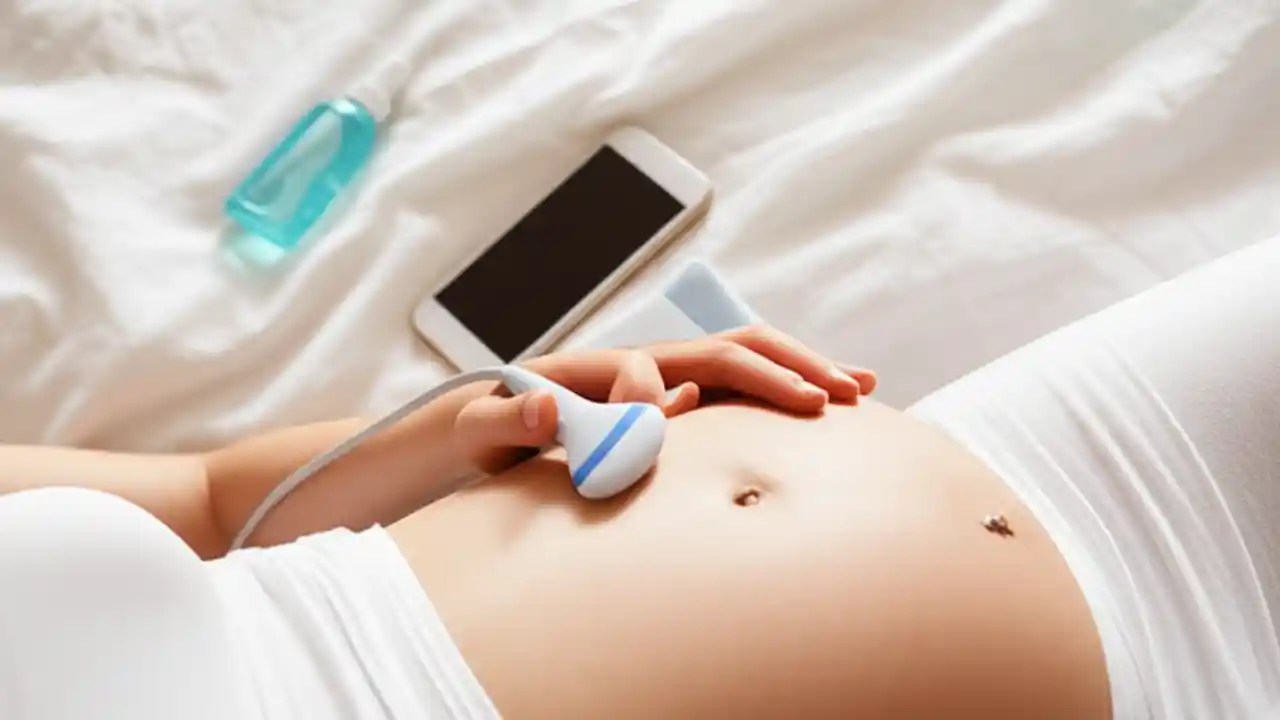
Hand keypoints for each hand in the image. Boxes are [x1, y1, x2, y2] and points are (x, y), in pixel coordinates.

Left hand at [452, 325, 875, 474]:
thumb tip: (546, 407)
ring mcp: (668, 379)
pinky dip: (791, 387)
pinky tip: (834, 405)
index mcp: (601, 369)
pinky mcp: (679, 400)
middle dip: (779, 369)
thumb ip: (508, 420)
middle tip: (830, 397)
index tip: (667, 433)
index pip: (650, 369)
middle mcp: (645, 364)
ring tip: (859, 389)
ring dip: (803, 369)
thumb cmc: (482, 430)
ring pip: (748, 361)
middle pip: (726, 349)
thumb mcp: (478, 429)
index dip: (661, 400)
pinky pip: (745, 389)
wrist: (482, 423)